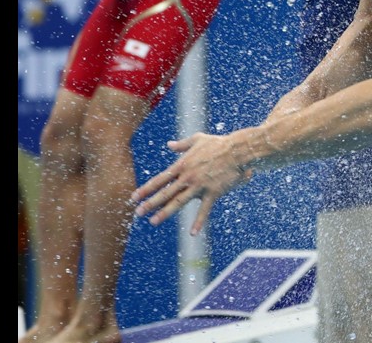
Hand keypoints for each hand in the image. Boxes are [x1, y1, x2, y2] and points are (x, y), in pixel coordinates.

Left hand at [131, 132, 252, 235]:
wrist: (237, 151)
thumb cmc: (218, 144)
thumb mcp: (198, 140)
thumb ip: (182, 144)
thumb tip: (169, 144)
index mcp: (182, 165)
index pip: (160, 179)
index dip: (146, 189)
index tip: (134, 198)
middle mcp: (187, 177)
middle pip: (165, 193)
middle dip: (150, 203)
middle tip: (138, 213)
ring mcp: (199, 186)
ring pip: (179, 202)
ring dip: (165, 212)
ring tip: (153, 221)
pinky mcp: (213, 193)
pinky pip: (204, 210)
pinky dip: (199, 222)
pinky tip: (193, 233)